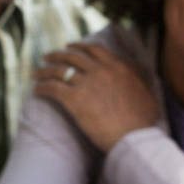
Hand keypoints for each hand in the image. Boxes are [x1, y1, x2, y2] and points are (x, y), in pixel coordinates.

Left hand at [34, 43, 159, 152]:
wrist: (132, 138)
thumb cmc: (142, 122)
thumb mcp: (146, 94)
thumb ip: (137, 80)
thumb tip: (135, 75)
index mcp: (118, 67)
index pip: (95, 50)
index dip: (80, 46)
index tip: (70, 46)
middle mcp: (101, 71)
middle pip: (73, 56)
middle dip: (57, 55)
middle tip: (47, 57)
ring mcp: (86, 84)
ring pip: (59, 71)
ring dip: (45, 70)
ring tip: (36, 73)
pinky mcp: (74, 99)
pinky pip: (53, 88)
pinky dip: (42, 87)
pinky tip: (36, 90)